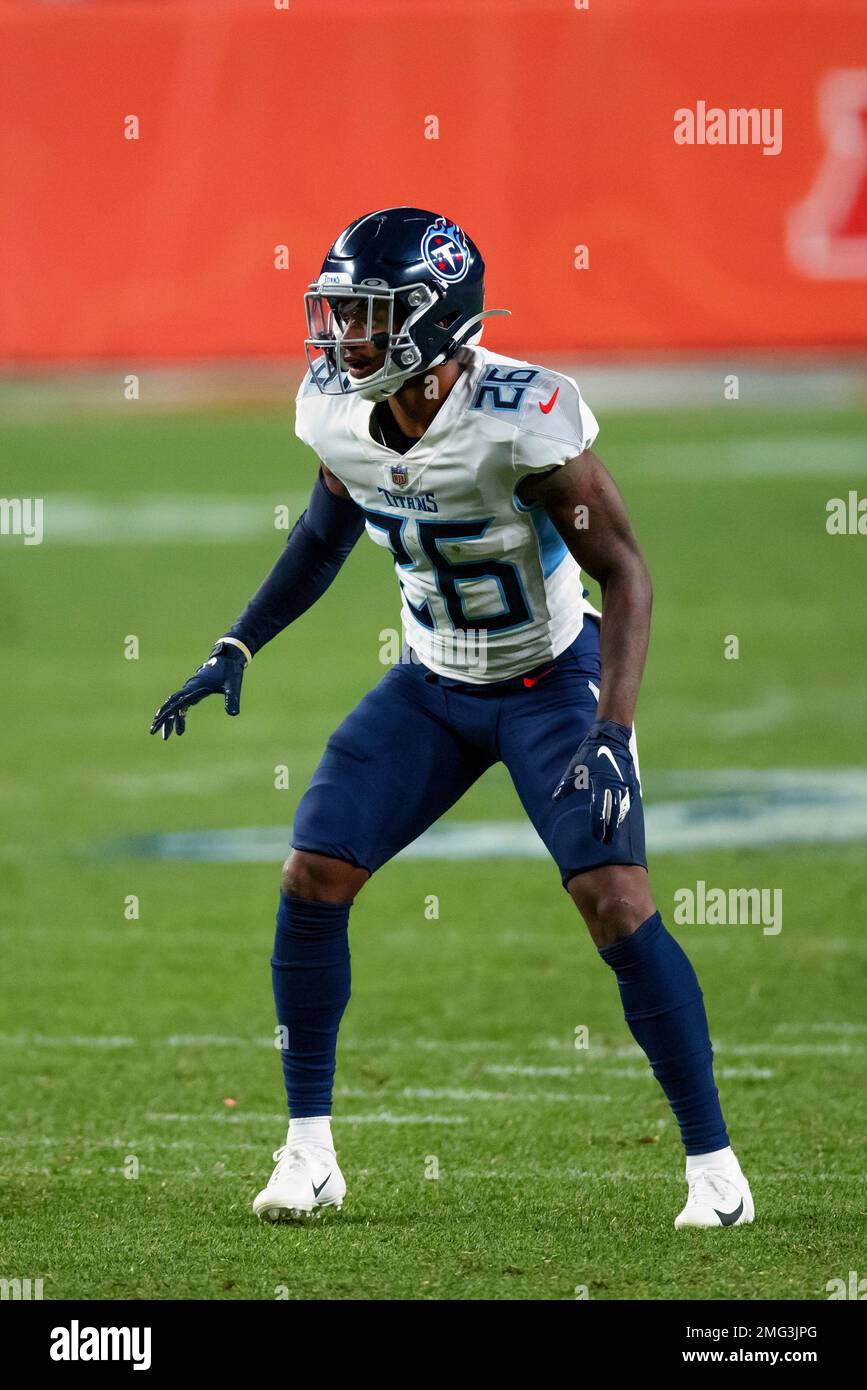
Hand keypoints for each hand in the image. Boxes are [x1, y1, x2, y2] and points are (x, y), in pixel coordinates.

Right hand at [149, 640, 246, 740]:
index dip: (167, 712)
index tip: (158, 721)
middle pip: (171, 705)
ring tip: (166, 736)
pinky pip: (182, 705)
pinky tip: (177, 727)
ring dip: (169, 720)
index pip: (177, 701)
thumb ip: (232, 699)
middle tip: (154, 733)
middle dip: (163, 719)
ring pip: (175, 706)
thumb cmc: (230, 672)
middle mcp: (189, 689)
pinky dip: (178, 716)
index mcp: (195, 687)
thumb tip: (234, 714)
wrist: (228, 659)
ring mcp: (191, 690)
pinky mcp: (194, 692)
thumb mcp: (232, 686)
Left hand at [552, 718, 636, 842]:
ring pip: (622, 808)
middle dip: (609, 829)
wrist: (612, 736)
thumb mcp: (575, 767)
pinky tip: (621, 818)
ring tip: (613, 835)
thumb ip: (566, 785)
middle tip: (605, 842)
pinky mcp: (629, 781)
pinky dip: (624, 811)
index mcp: (600, 783)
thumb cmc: (591, 751)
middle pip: (613, 814)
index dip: (598, 825)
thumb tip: (555, 799)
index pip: (599, 810)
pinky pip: (627, 800)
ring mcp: (624, 784)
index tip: (596, 837)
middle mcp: (614, 786)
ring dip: (617, 822)